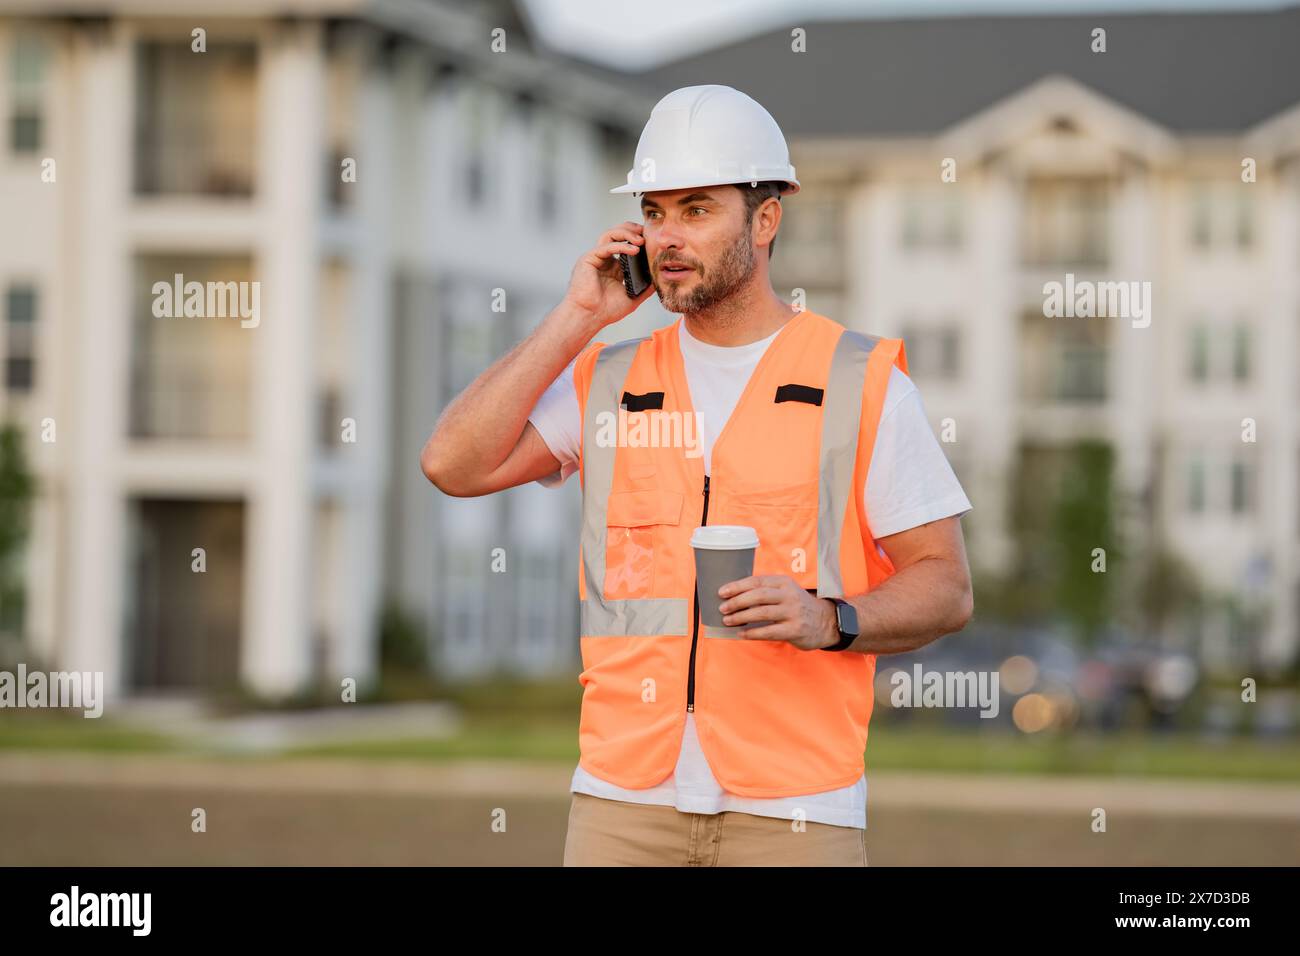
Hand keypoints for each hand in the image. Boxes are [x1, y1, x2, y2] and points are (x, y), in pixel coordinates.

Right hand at [562, 220, 654, 329]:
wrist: (590, 317)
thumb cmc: (606, 310)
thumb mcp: (633, 297)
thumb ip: (645, 287)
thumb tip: (659, 278)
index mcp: (613, 267)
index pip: (626, 245)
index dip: (638, 239)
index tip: (652, 240)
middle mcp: (604, 259)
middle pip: (617, 234)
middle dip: (632, 230)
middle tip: (647, 233)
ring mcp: (596, 257)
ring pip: (610, 234)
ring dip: (627, 233)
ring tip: (641, 240)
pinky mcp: (588, 258)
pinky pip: (606, 246)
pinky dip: (621, 245)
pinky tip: (634, 249)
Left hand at [717, 575, 838, 650]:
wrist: (824, 622)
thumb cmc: (796, 606)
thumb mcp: (785, 592)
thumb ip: (765, 591)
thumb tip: (733, 596)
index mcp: (784, 582)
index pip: (757, 581)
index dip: (737, 586)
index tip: (722, 592)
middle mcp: (789, 595)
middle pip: (759, 596)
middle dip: (737, 602)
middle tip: (723, 608)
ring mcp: (793, 612)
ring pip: (762, 613)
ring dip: (742, 617)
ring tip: (728, 621)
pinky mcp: (795, 630)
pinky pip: (769, 631)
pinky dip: (752, 633)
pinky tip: (741, 633)